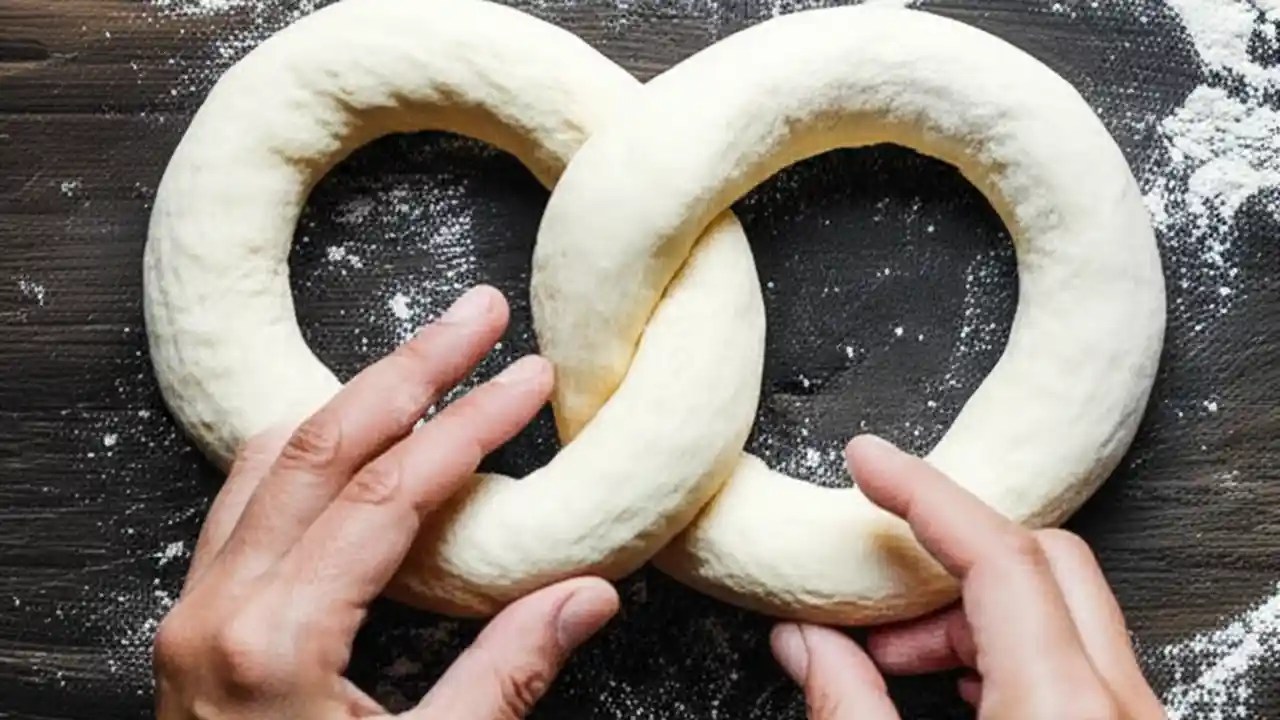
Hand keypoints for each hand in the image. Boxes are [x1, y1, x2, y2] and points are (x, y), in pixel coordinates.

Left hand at [153, 285, 619, 719]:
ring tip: (426, 354)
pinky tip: (352, 430)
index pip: (387, 493)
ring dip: (354, 398)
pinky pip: (245, 498)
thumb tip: (590, 593)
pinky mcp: (197, 619)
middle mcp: (218, 606)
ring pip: (270, 459)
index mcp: (275, 643)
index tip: (529, 378)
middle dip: (408, 369)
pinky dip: (308, 447)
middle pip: (319, 445)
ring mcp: (195, 608)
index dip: (468, 428)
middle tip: (476, 313)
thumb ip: (506, 678)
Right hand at [770, 435, 1165, 718]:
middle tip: (875, 597)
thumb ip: (848, 707)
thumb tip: (804, 642)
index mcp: (1062, 711)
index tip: (868, 459)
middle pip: (1046, 563)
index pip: (1000, 555)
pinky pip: (1081, 663)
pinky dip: (1010, 652)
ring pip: (1067, 612)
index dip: (923, 493)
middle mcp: (1120, 709)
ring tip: (898, 661)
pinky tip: (955, 690)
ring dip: (974, 613)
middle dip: (949, 559)